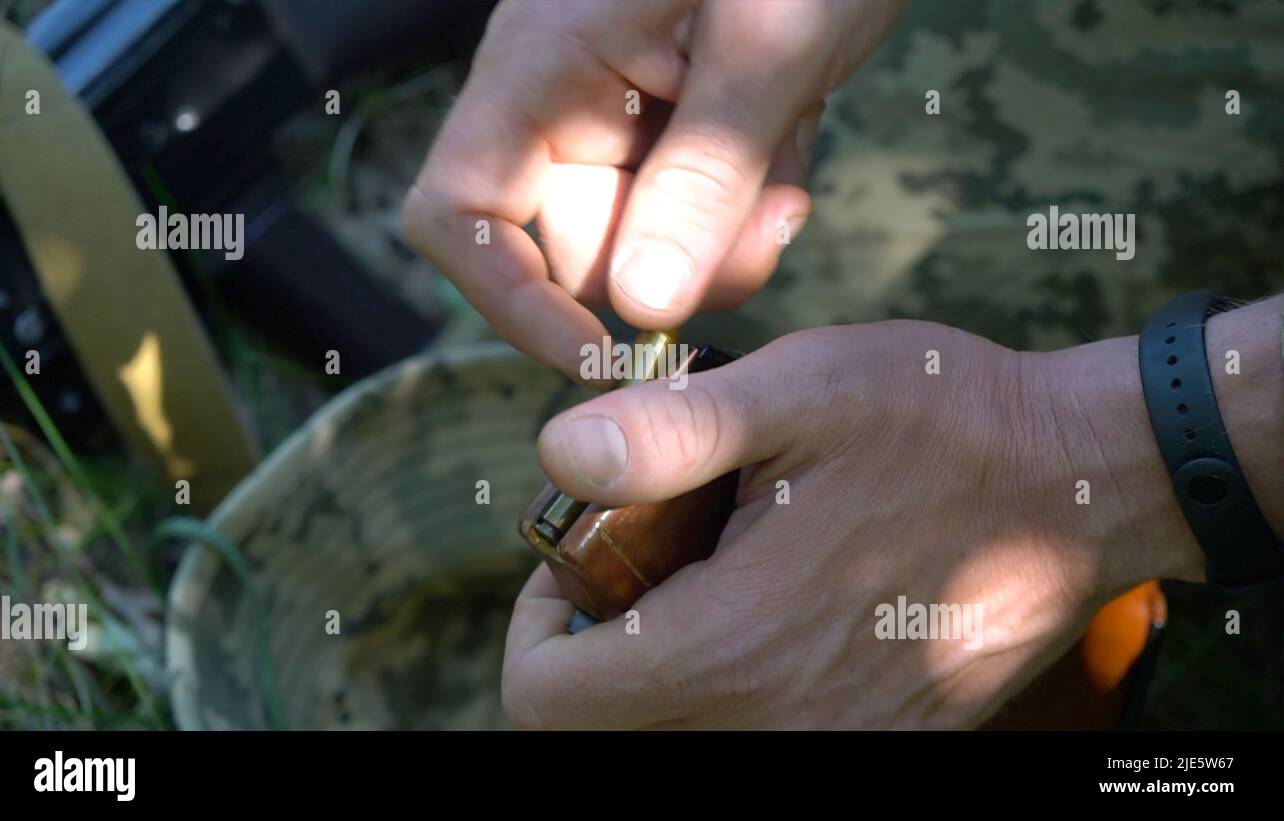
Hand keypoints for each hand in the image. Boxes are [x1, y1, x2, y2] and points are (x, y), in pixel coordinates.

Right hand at [403, 0, 903, 377]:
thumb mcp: (767, 47)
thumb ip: (706, 176)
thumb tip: (641, 308)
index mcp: (544, 64)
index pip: (460, 211)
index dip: (507, 300)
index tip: (597, 358)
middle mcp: (562, 102)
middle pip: (577, 253)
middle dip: (674, 269)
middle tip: (770, 220)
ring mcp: (617, 123)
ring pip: (646, 253)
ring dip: (724, 244)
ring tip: (787, 164)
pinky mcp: (670, 136)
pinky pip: (693, 224)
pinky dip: (745, 213)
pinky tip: (789, 151)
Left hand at [501, 321, 1205, 728]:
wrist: (1086, 481)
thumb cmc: (941, 421)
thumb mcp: (798, 391)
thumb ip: (664, 431)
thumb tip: (556, 453)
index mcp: (728, 647)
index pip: (545, 701)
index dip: (530, 623)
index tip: (576, 557)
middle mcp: (772, 726)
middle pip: (602, 734)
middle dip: (591, 651)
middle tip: (639, 560)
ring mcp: (832, 743)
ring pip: (677, 741)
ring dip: (658, 672)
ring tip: (708, 575)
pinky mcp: (880, 739)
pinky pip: (758, 738)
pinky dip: (732, 689)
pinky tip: (777, 605)